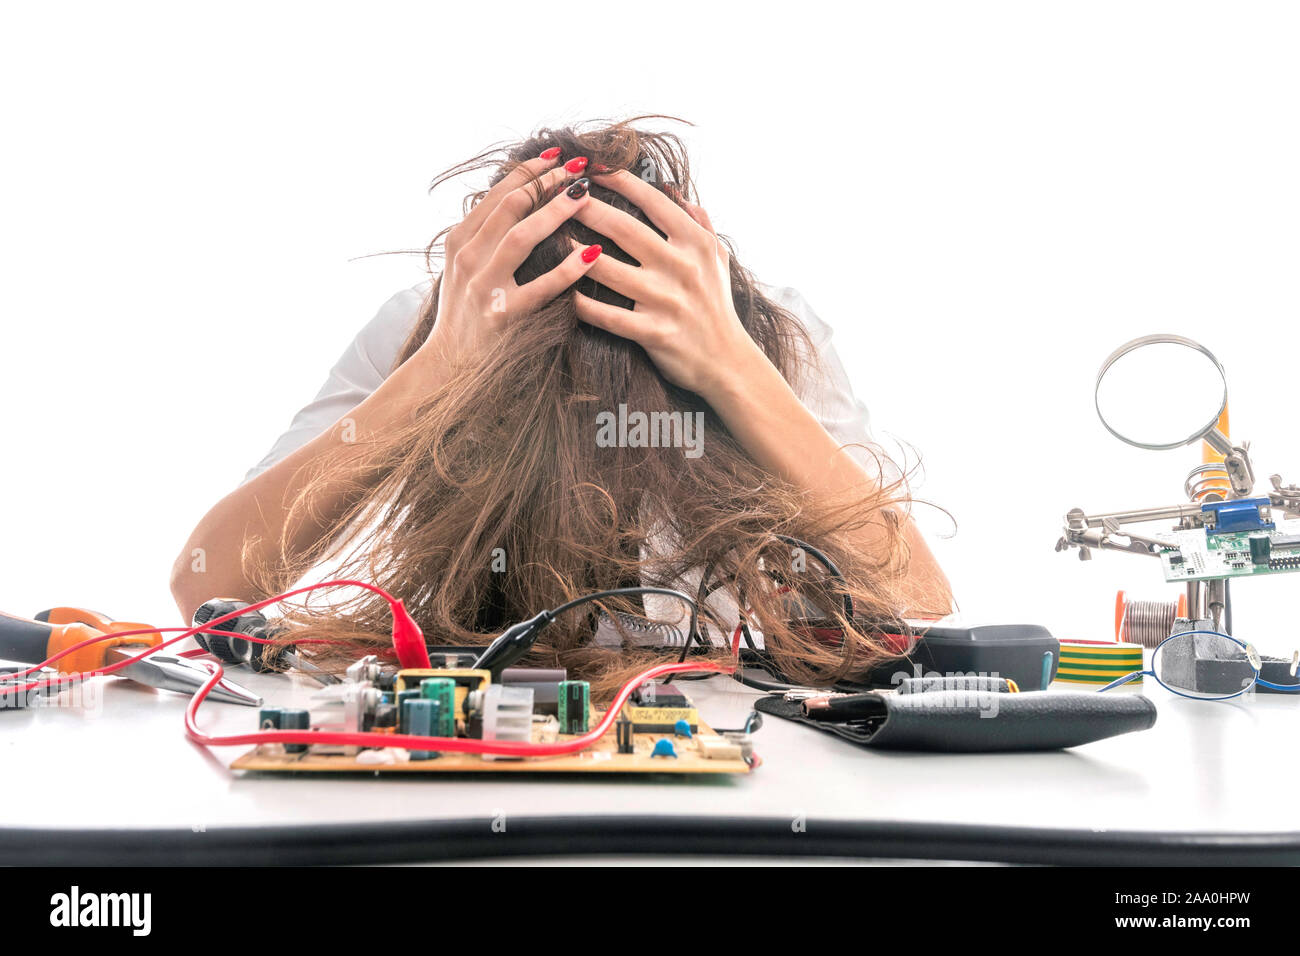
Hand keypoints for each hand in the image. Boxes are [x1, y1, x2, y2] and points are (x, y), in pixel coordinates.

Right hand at [421, 152, 602, 368]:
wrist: (447, 362)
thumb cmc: (464, 312)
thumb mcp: (463, 267)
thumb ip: (484, 235)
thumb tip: (517, 198)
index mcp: (460, 240)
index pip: (497, 194)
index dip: (528, 170)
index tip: (556, 155)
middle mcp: (468, 257)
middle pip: (510, 206)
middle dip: (547, 181)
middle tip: (579, 167)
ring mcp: (482, 285)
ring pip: (522, 237)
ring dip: (556, 211)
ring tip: (585, 195)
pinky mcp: (501, 315)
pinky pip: (540, 288)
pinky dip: (568, 270)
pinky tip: (593, 254)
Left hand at [571, 170, 764, 397]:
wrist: (728, 363)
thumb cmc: (717, 307)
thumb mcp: (718, 259)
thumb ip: (699, 223)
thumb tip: (675, 190)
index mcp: (695, 243)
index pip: (653, 202)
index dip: (620, 180)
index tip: (593, 168)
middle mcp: (682, 267)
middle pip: (624, 229)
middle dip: (587, 208)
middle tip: (558, 194)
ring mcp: (667, 300)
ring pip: (609, 270)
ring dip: (574, 253)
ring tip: (550, 237)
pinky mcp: (654, 332)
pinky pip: (608, 316)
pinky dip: (582, 304)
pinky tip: (561, 292)